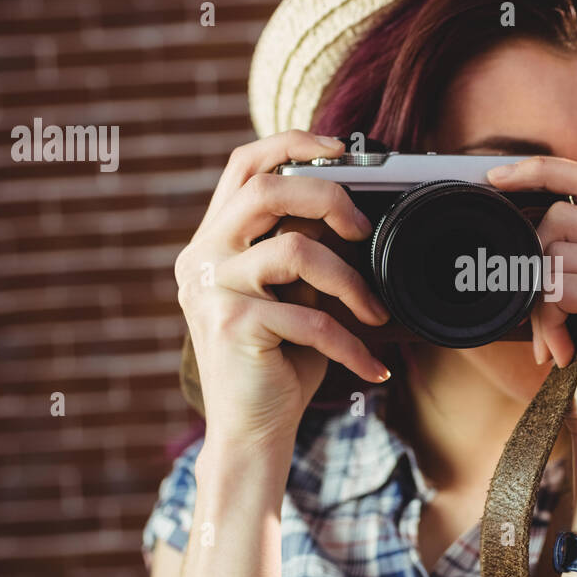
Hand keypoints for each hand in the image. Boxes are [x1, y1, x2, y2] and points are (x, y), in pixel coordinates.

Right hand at [174, 131, 391, 462]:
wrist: (252, 433)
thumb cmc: (280, 362)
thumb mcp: (294, 296)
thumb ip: (306, 252)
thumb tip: (351, 212)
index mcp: (214, 241)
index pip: (245, 166)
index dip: (292, 143)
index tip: (341, 149)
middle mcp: (202, 258)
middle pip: (266, 189)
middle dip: (327, 197)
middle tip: (363, 229)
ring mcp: (212, 290)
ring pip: (295, 251)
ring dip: (350, 280)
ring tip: (374, 312)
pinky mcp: (233, 327)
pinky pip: (310, 318)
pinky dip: (351, 344)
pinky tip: (371, 366)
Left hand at [486, 156, 576, 447]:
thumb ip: (571, 252)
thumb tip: (518, 209)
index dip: (541, 168)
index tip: (494, 176)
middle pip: (564, 213)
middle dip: (532, 262)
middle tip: (538, 315)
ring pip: (556, 250)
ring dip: (538, 301)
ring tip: (554, 339)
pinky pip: (558, 285)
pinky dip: (546, 319)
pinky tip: (562, 350)